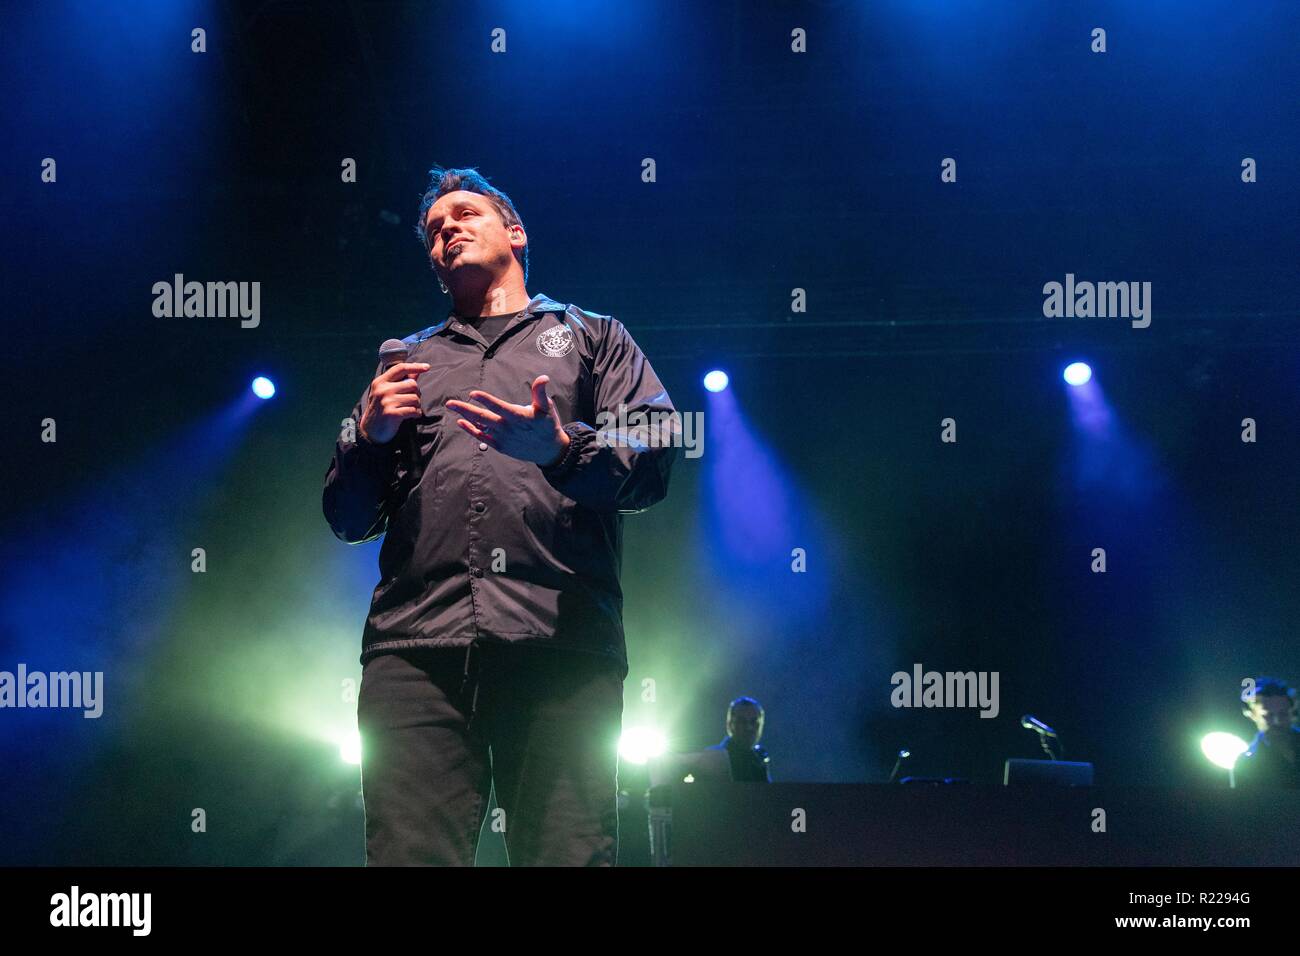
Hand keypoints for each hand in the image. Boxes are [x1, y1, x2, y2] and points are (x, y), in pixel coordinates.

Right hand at [359, 362, 429, 443]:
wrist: (370, 430)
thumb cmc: (381, 409)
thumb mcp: (387, 392)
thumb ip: (401, 381)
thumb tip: (417, 371)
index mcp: (380, 382)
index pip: (400, 368)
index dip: (415, 366)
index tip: (427, 367)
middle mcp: (382, 390)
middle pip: (412, 384)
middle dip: (417, 393)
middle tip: (412, 401)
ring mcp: (386, 401)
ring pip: (415, 398)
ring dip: (417, 405)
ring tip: (410, 409)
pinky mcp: (391, 413)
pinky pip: (413, 410)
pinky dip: (416, 413)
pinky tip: (412, 415)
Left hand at [446, 375, 570, 465]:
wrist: (549, 450)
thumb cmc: (547, 425)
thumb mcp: (546, 407)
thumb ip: (540, 392)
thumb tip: (543, 377)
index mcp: (518, 417)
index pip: (499, 406)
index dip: (486, 399)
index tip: (473, 393)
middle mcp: (507, 428)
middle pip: (483, 417)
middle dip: (465, 409)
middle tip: (450, 403)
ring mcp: (502, 438)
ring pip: (480, 426)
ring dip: (465, 416)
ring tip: (453, 407)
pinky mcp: (500, 446)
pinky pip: (482, 437)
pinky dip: (471, 430)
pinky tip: (461, 423)